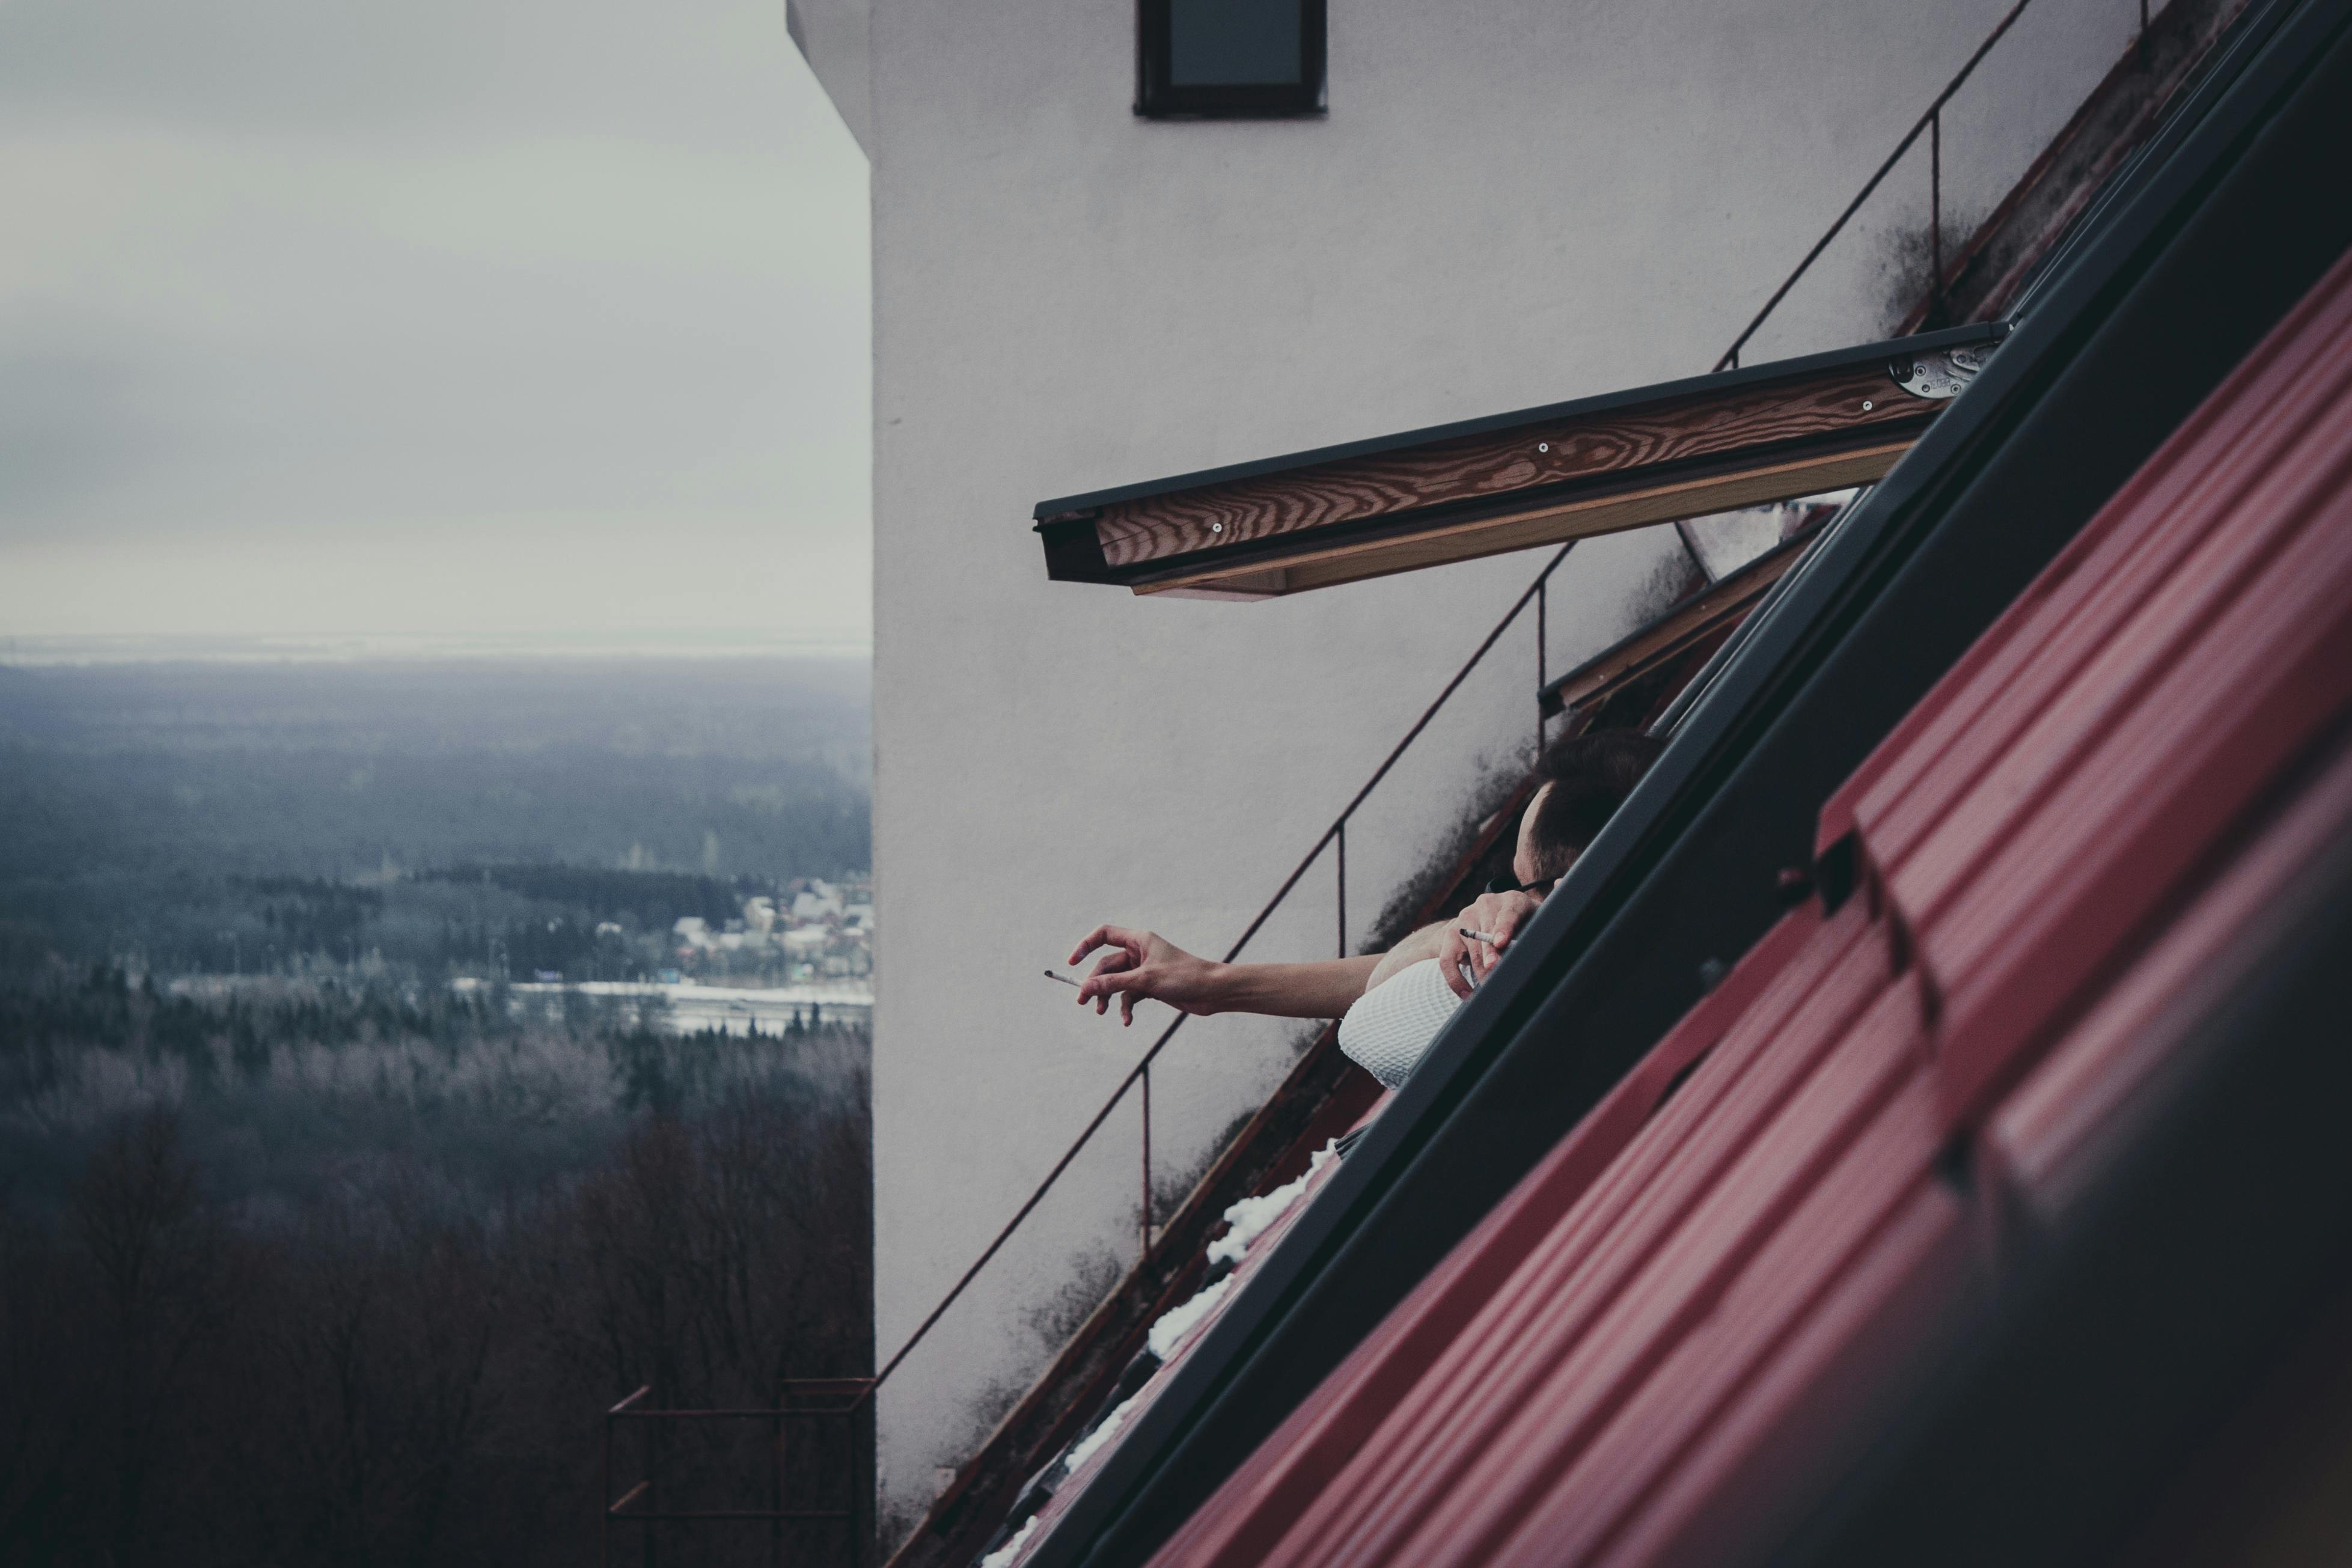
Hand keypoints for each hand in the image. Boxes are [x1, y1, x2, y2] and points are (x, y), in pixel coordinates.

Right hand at [1068, 925, 1223, 1025]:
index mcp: (1138, 940)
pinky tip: (1127, 1020)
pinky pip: (1129, 995)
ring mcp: (1144, 970)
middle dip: (1095, 983)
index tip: (1072, 962)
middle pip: (1106, 965)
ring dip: (1108, 997)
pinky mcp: (1150, 987)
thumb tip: (1085, 986)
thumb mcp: (1144, 980)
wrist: (1213, 992)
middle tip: (1083, 1001)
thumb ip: (1113, 983)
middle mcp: (1139, 952)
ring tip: (1102, 1012)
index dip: (1085, 946)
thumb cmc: (1184, 976)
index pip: (1104, 935)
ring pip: (1117, 983)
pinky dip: (1126, 1007)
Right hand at [1434, 891, 1543, 998]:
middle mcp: (1486, 905)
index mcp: (1511, 901)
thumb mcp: (1533, 925)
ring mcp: (1465, 918)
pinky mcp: (1450, 934)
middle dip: (1490, 956)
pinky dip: (1456, 980)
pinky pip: (1448, 960)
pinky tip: (1467, 995)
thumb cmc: (1521, 926)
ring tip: (1490, 991)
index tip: (1501, 942)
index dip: (1504, 927)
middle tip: (1496, 973)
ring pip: (1472, 950)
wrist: (1483, 919)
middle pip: (1487, 934)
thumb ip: (1535, 937)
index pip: (1508, 912)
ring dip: (1481, 973)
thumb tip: (1539, 960)